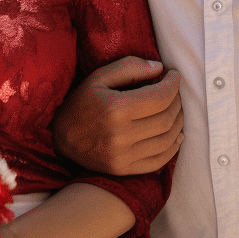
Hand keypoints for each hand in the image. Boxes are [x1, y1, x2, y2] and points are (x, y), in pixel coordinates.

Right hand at [52, 56, 182, 174]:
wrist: (60, 139)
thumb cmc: (80, 104)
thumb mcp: (98, 77)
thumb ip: (129, 67)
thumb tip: (159, 68)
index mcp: (115, 109)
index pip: (160, 97)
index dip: (173, 84)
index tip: (175, 76)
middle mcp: (121, 135)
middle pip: (166, 118)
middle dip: (177, 101)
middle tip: (174, 92)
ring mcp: (123, 156)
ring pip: (167, 139)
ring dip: (178, 122)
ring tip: (176, 110)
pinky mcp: (124, 170)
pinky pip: (159, 160)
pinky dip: (173, 147)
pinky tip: (175, 135)